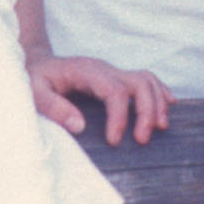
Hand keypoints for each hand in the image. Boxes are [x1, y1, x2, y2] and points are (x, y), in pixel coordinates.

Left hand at [28, 50, 170, 144]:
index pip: (114, 91)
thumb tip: (79, 126)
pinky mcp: (115, 78)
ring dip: (158, 102)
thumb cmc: (33, 78)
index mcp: (87, 71)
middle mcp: (104, 69)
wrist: (35, 62)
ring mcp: (112, 72)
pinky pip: (145, 80)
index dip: (119, 117)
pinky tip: (169, 105)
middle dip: (147, 111)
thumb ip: (53, 107)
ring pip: (147, 80)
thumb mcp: (33, 91)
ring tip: (160, 127)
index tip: (114, 141)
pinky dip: (160, 92)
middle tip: (142, 140)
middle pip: (139, 83)